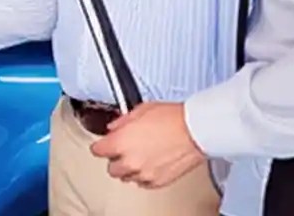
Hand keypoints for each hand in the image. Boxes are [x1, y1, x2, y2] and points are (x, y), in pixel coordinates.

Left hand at [89, 102, 205, 187]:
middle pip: (111, 168)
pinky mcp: (157, 181)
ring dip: (129, 168)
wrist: (195, 130)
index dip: (101, 145)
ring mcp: (143, 173)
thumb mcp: (141, 110)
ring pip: (126, 177)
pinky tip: (151, 163)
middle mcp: (129, 161)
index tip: (103, 144)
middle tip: (123, 150)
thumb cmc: (173, 118)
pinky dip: (144, 175)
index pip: (97, 150)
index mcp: (120, 142)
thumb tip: (114, 127)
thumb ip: (122, 121)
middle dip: (115, 159)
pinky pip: (143, 182)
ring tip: (140, 155)